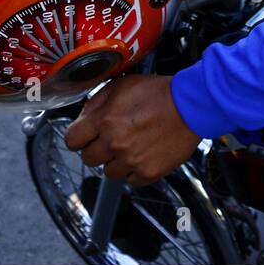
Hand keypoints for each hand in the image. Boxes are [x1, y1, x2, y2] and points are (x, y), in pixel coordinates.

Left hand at [63, 75, 201, 185]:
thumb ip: (96, 102)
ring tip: (133, 145)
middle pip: (89, 159)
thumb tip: (83, 118)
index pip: (72, 140)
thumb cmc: (159, 93)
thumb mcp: (122, 85)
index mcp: (104, 121)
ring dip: (117, 160)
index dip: (79, 137)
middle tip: (113, 138)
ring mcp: (131, 161)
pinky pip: (130, 179)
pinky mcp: (148, 172)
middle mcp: (114, 143)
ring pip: (109, 172)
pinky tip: (145, 153)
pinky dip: (135, 169)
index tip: (86, 136)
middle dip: (98, 148)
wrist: (191, 106)